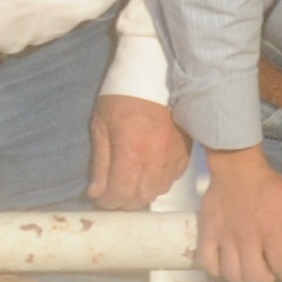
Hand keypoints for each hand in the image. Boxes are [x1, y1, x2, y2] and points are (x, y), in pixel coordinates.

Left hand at [86, 93, 191, 210]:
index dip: (107, 201)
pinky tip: (147, 173)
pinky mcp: (184, 156)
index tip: (99, 198)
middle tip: (112, 194)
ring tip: (129, 185)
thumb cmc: (121, 99)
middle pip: (141, 198)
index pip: (120, 192)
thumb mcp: (101, 127)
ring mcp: (173, 159)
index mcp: (131, 151)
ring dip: (141, 194)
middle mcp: (155, 160)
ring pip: (157, 192)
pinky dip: (157, 183)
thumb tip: (96, 192)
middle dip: (124, 202)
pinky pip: (170, 180)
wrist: (155, 79)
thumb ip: (100, 163)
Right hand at [195, 145, 281, 281]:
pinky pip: (206, 261)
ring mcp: (224, 236)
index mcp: (270, 230)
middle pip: (255, 276)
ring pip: (232, 274)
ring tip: (248, 273)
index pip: (281, 266)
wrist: (237, 167)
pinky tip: (225, 267)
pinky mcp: (207, 232)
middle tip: (268, 273)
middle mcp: (247, 238)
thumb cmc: (269, 184)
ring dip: (243, 280)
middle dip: (266, 280)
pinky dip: (216, 271)